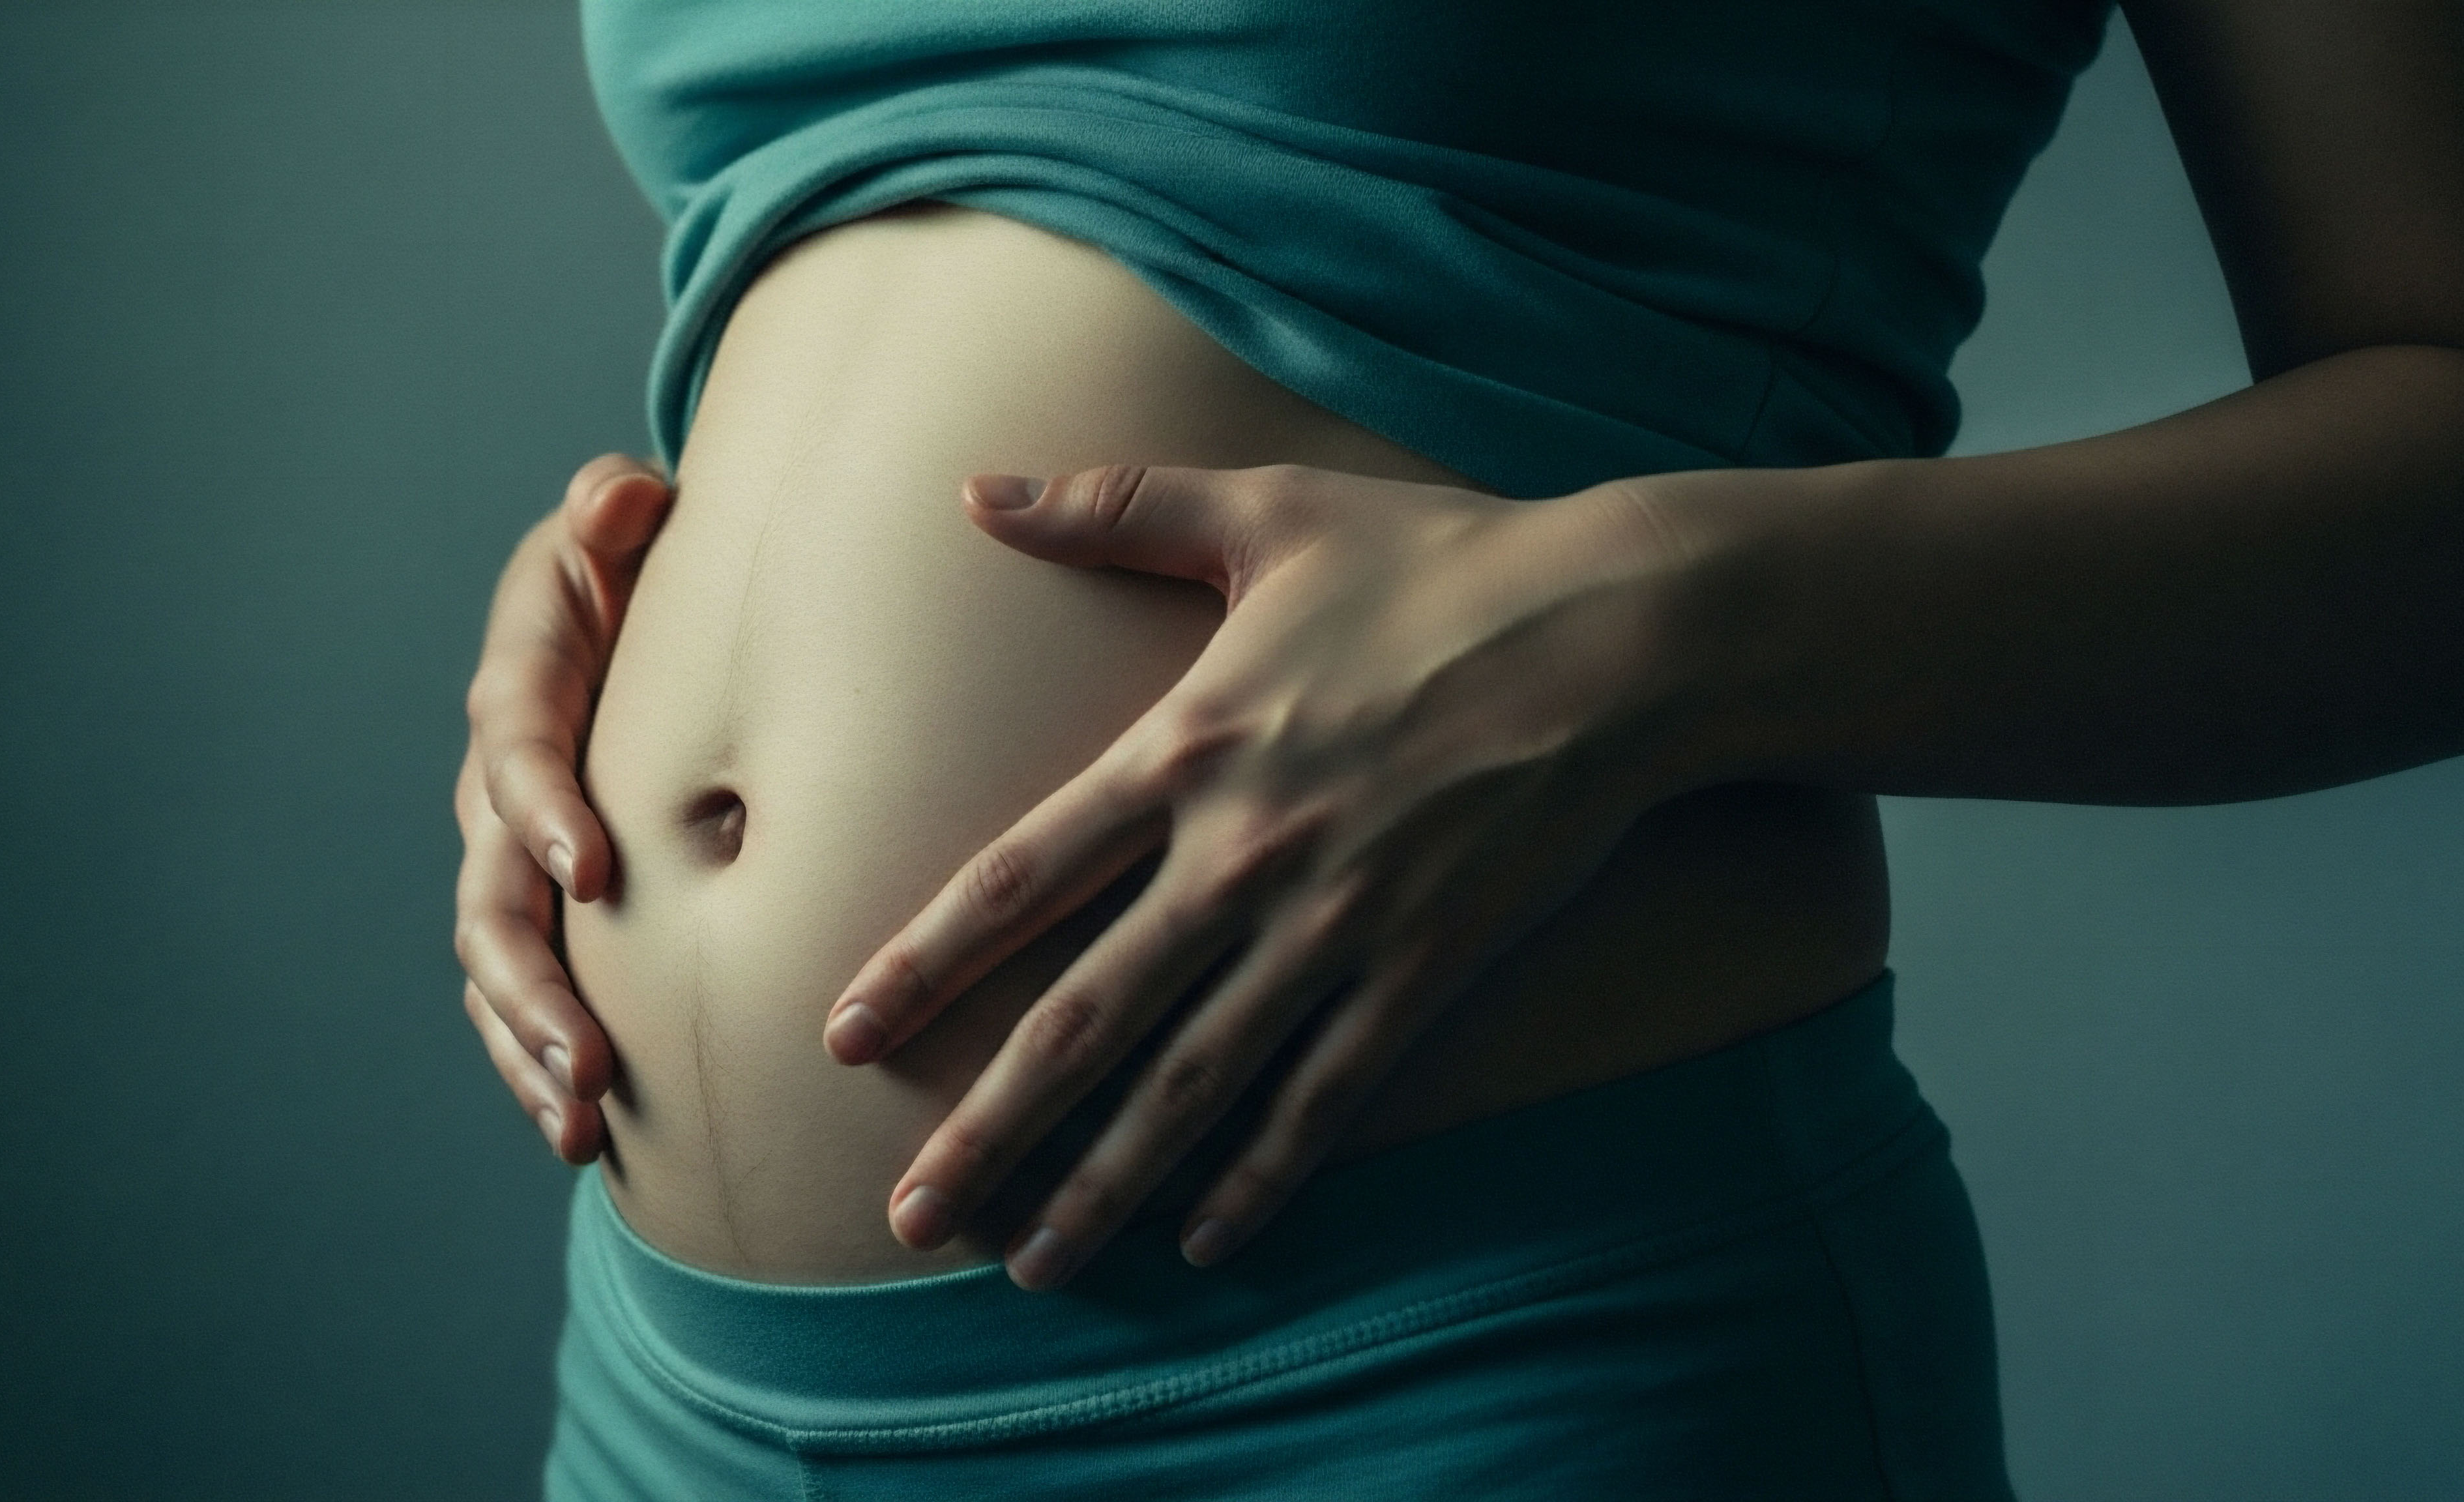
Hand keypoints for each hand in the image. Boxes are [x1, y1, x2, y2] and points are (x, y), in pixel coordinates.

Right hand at [455, 454, 671, 1163]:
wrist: (624, 606)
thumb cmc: (640, 562)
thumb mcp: (625, 521)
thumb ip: (616, 510)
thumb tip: (620, 498)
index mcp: (521, 686)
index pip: (517, 749)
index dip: (542, 807)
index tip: (592, 870)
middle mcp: (496, 785)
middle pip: (491, 895)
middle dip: (532, 983)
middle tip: (588, 1058)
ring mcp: (505, 856)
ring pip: (498, 967)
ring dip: (532, 1048)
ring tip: (581, 1124)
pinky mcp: (534, 906)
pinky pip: (517, 996)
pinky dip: (538, 1064)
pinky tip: (581, 1136)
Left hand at [824, 462, 1720, 1288]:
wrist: (1622, 633)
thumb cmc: (1443, 562)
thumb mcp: (1268, 509)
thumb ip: (1113, 505)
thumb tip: (974, 484)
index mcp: (1185, 748)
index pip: (1015, 880)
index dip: (920, 966)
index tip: (841, 1038)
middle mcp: (1241, 857)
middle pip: (1082, 1020)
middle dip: (988, 1129)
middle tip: (911, 1217)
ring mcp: (1334, 926)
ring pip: (1191, 1086)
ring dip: (1103, 1184)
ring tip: (1031, 1266)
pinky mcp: (1424, 971)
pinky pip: (1324, 1097)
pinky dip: (1261, 1177)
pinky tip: (1204, 1239)